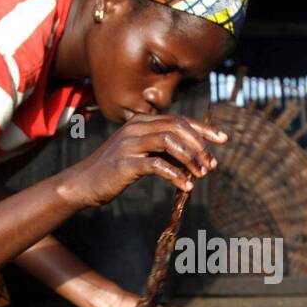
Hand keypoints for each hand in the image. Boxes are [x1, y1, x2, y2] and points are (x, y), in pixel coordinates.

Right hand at [64, 113, 226, 207]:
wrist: (83, 183)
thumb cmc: (115, 170)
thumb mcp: (141, 154)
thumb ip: (163, 150)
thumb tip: (194, 156)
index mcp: (142, 122)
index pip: (179, 120)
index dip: (203, 129)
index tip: (223, 139)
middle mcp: (136, 127)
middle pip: (178, 128)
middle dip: (200, 146)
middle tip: (211, 165)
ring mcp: (130, 144)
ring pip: (170, 142)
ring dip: (191, 159)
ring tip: (201, 175)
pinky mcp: (126, 163)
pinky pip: (158, 165)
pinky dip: (176, 175)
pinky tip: (186, 187)